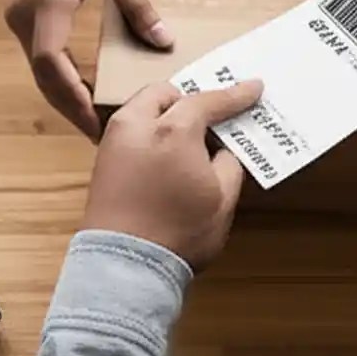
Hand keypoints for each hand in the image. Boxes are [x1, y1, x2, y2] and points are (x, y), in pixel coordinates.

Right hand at [5, 0, 174, 140]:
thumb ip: (137, 8)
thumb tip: (163, 42)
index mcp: (48, 5)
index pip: (53, 66)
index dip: (72, 98)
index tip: (94, 123)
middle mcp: (26, 15)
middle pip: (44, 76)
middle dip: (71, 107)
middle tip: (101, 134)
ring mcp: (21, 14)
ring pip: (40, 68)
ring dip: (65, 94)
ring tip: (96, 118)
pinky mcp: (26, 10)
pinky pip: (42, 53)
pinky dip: (61, 75)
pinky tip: (85, 87)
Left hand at [82, 80, 262, 270]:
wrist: (126, 267)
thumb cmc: (179, 233)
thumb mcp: (222, 197)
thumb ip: (228, 160)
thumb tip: (221, 148)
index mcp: (172, 130)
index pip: (209, 101)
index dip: (235, 95)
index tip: (254, 88)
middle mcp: (137, 126)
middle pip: (166, 94)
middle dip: (190, 99)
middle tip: (213, 116)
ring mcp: (114, 142)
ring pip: (143, 109)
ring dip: (167, 114)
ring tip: (191, 136)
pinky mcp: (102, 162)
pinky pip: (131, 131)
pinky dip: (151, 132)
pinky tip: (168, 153)